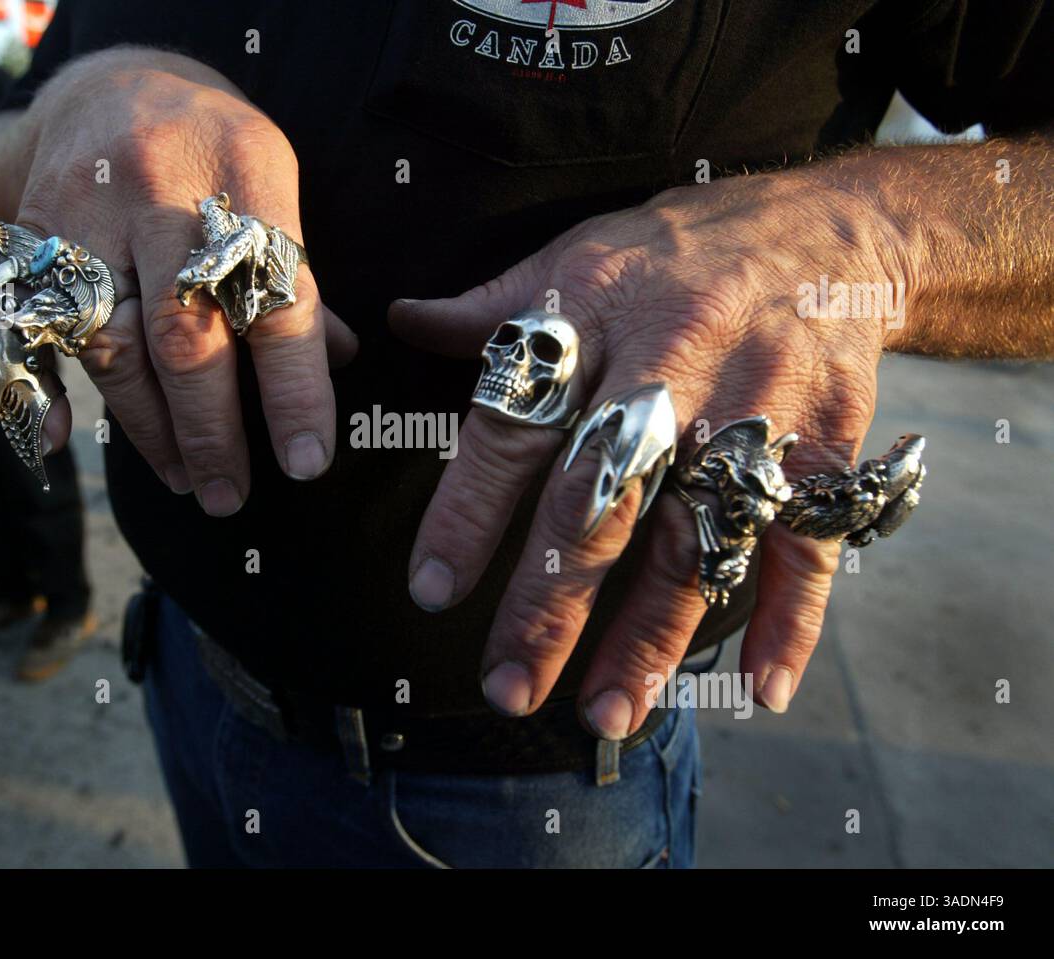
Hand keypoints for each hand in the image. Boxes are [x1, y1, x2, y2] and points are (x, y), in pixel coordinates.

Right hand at [0, 49, 356, 509]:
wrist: (111, 86)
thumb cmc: (212, 154)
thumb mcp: (273, 186)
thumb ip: (297, 274)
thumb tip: (341, 361)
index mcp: (245, 171)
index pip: (278, 299)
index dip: (294, 390)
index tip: (306, 463)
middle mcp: (159, 188)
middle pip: (184, 332)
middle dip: (210, 430)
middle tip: (230, 495)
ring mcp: (85, 211)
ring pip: (110, 344)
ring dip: (148, 428)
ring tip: (184, 477)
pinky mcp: (29, 235)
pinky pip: (30, 328)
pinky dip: (44, 391)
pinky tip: (63, 440)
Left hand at [390, 170, 901, 736]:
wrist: (831, 228)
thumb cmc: (684, 247)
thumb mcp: (582, 253)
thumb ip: (494, 303)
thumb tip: (402, 320)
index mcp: (598, 319)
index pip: (517, 424)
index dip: (470, 510)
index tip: (431, 591)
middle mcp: (675, 369)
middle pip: (605, 497)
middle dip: (555, 599)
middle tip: (509, 685)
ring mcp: (759, 410)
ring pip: (699, 535)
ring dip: (654, 633)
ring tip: (609, 714)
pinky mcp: (825, 443)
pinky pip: (809, 538)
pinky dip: (791, 617)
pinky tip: (759, 687)